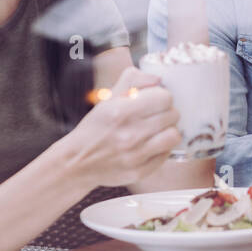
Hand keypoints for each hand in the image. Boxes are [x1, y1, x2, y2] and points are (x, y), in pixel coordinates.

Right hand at [60, 67, 180, 187]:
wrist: (77, 161)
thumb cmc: (96, 127)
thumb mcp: (107, 98)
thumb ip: (133, 81)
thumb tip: (158, 79)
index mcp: (120, 111)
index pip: (164, 97)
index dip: (161, 96)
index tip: (155, 100)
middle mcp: (129, 134)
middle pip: (173, 115)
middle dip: (166, 112)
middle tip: (155, 116)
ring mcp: (135, 156)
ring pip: (174, 136)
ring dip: (168, 131)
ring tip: (157, 131)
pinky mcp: (139, 172)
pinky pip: (166, 155)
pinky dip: (161, 149)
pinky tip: (150, 145)